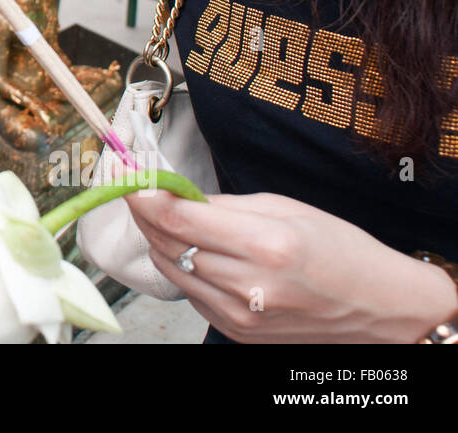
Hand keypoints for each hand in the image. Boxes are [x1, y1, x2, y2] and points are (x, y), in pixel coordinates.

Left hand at [126, 189, 457, 341]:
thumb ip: (222, 203)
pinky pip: (190, 291)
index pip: (178, 219)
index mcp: (265, 244)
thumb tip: (171, 193)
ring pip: (171, 268)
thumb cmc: (342, 250)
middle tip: (138, 186)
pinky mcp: (237, 332)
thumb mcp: (285, 207)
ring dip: (162, 240)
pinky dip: (185, 267)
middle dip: (146, 211)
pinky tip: (201, 251)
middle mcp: (248, 284)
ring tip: (172, 217)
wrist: (381, 308)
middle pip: (167, 243)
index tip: (126, 175)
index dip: (142, 194)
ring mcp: (241, 314)